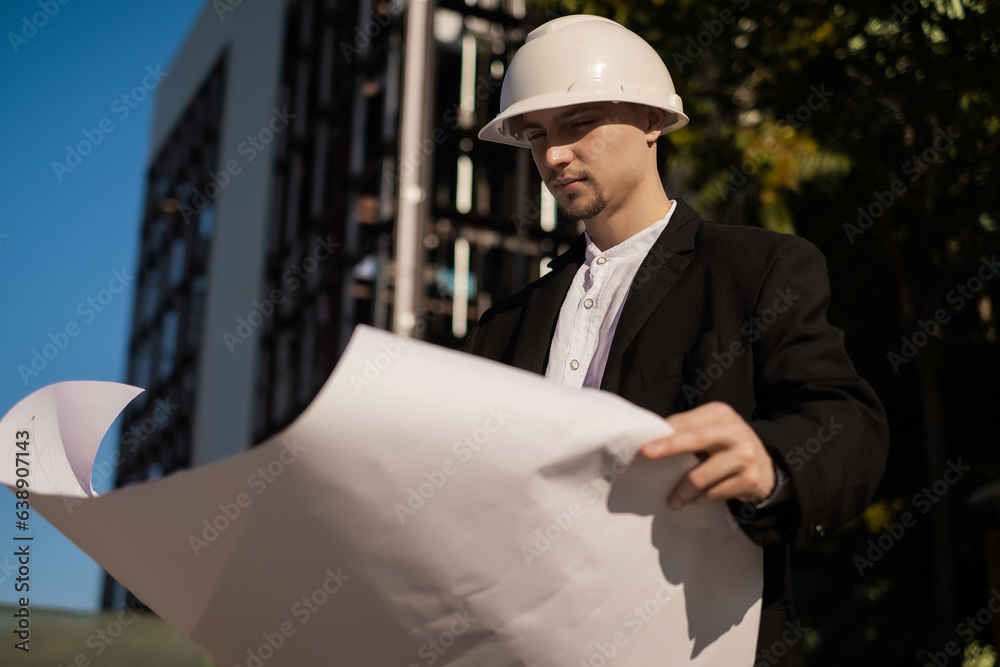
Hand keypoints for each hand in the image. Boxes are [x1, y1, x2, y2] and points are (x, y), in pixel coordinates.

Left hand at [639, 402, 774, 509]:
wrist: (768, 464)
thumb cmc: (727, 445)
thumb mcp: (712, 429)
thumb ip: (688, 431)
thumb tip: (652, 441)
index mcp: (721, 414)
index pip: (687, 422)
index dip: (665, 434)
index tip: (643, 444)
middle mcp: (734, 431)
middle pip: (694, 439)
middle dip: (668, 447)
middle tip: (646, 455)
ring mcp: (744, 456)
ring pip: (700, 477)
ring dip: (682, 491)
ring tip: (673, 500)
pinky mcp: (749, 480)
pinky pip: (713, 494)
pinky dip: (699, 499)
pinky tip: (696, 499)